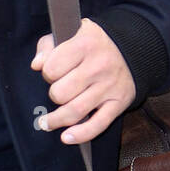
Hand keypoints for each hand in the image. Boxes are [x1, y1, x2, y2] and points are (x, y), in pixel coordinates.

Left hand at [31, 18, 135, 144]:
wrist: (132, 50)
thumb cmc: (92, 44)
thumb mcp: (70, 32)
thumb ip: (48, 45)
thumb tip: (36, 65)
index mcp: (85, 44)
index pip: (51, 68)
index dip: (47, 73)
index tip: (52, 72)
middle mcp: (99, 66)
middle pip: (60, 93)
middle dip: (54, 94)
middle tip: (59, 90)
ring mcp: (110, 86)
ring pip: (74, 111)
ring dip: (56, 120)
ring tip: (46, 123)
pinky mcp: (119, 103)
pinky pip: (98, 125)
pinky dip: (81, 135)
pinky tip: (66, 137)